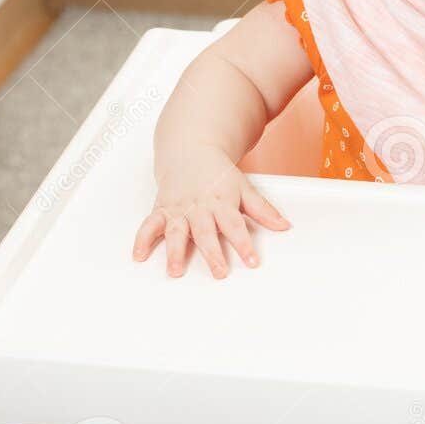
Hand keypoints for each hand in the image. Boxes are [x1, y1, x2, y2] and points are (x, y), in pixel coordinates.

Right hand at [131, 148, 290, 277]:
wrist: (191, 150)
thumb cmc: (219, 175)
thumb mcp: (244, 188)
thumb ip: (263, 210)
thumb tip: (284, 226)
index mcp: (222, 201)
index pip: (234, 224)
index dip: (243, 244)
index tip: (251, 262)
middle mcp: (199, 206)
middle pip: (206, 231)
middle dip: (212, 253)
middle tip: (219, 272)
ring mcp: (179, 208)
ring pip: (176, 231)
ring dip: (175, 251)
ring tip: (175, 271)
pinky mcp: (161, 209)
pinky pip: (149, 224)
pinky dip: (142, 239)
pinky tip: (139, 256)